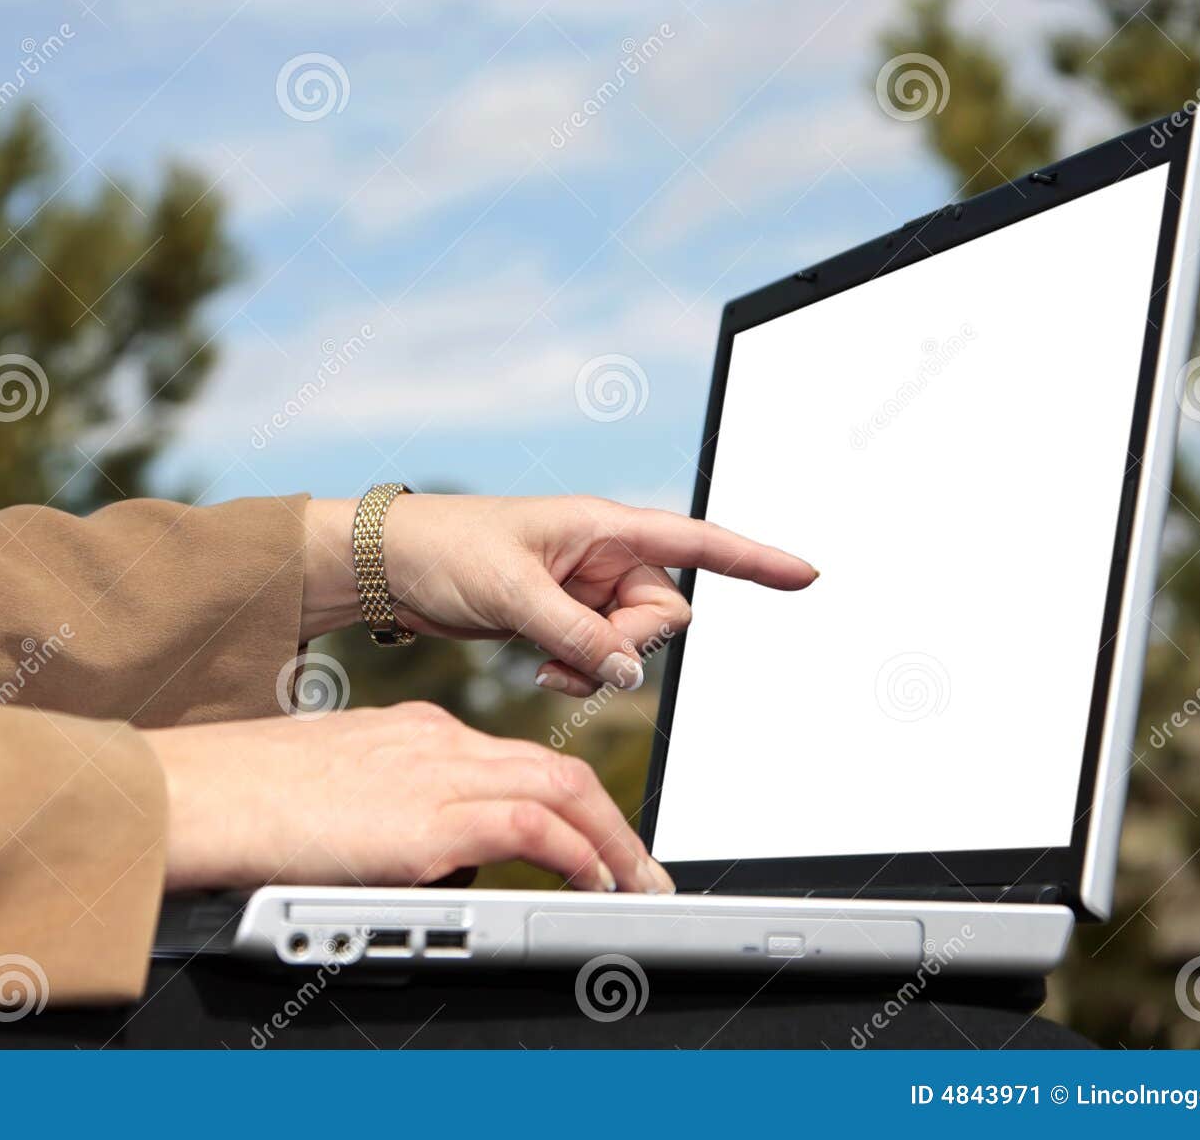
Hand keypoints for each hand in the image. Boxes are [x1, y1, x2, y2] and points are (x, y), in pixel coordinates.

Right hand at [143, 702, 673, 893]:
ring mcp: (436, 776)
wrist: (198, 792)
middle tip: (638, 865)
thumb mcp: (332, 788)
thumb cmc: (242, 795)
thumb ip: (384, 808)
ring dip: (612, 842)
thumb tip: (408, 853)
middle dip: (610, 820)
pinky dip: (577, 856)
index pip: (515, 758)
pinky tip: (593, 885)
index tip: (588, 835)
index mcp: (414, 732)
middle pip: (554, 768)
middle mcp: (436, 743)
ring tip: (637, 885)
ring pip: (562, 790)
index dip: (565, 799)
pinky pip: (534, 830)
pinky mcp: (429, 820)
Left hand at [302, 494, 816, 695]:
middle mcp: (606, 555)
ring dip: (602, 666)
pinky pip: (604, 658)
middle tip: (574, 653)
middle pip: (667, 613)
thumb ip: (578, 634)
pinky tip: (541, 671)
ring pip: (636, 644)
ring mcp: (588, 590)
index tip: (806, 575)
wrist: (394, 566)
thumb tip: (628, 673)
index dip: (754, 559)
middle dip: (632, 645)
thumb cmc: (445, 549)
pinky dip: (582, 673)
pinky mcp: (567, 618)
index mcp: (603, 526)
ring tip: (546, 665)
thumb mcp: (513, 591)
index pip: (697, 540)